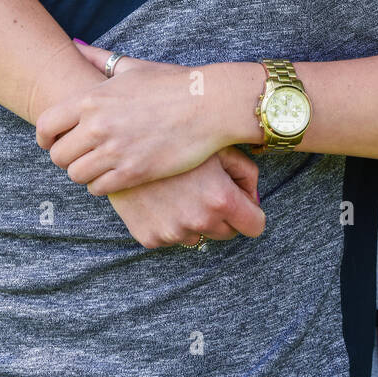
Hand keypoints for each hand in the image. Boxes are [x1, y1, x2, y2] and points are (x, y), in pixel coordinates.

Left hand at [35, 41, 231, 193]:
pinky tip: (114, 175)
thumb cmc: (172, 83)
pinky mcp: (132, 173)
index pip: (45, 125)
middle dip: (66, 156)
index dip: (44, 137)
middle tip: (80, 154)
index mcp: (92, 98)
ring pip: (75, 175)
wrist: (209, 105)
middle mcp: (97, 125)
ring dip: (83, 172)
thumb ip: (98, 58)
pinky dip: (102, 185)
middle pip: (58, 155)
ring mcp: (114, 151)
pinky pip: (98, 189)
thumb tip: (76, 44)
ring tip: (97, 166)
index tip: (52, 141)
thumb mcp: (132, 66)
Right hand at [107, 146, 265, 247]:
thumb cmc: (176, 138)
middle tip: (207, 189)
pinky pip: (171, 237)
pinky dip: (170, 222)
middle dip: (223, 215)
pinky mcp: (149, 238)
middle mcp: (198, 222)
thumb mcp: (218, 147)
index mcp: (220, 199)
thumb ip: (245, 173)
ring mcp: (172, 233)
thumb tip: (254, 199)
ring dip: (195, 220)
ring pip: (198, 236)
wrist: (123, 143)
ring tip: (180, 191)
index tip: (242, 202)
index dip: (251, 212)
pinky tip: (161, 198)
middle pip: (227, 233)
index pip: (255, 225)